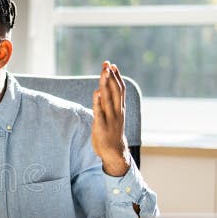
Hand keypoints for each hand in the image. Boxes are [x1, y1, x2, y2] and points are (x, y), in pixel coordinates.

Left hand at [92, 60, 130, 176]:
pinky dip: (98, 102)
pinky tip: (96, 93)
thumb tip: (102, 91)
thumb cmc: (111, 134)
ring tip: (103, 72)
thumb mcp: (112, 117)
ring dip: (105, 84)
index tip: (112, 65)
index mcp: (120, 109)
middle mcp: (117, 112)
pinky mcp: (102, 126)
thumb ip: (109, 105)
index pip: (120, 89)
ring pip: (108, 98)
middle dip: (110, 76)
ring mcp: (110, 119)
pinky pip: (100, 112)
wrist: (114, 153)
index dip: (116, 77)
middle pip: (115, 91)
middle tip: (106, 64)